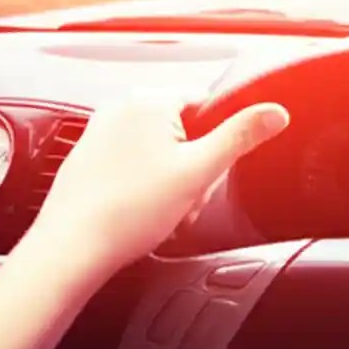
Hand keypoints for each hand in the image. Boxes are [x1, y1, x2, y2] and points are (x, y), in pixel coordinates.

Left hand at [27, 96, 288, 274]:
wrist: (72, 249)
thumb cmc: (128, 211)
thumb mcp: (199, 172)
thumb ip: (240, 136)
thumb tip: (275, 112)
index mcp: (149, 100)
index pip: (206, 104)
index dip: (215, 143)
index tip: (206, 172)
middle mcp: (120, 107)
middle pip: (183, 130)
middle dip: (191, 167)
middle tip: (183, 197)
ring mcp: (99, 132)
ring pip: (158, 151)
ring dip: (170, 180)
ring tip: (159, 209)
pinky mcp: (88, 158)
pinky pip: (132, 165)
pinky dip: (142, 186)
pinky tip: (138, 212)